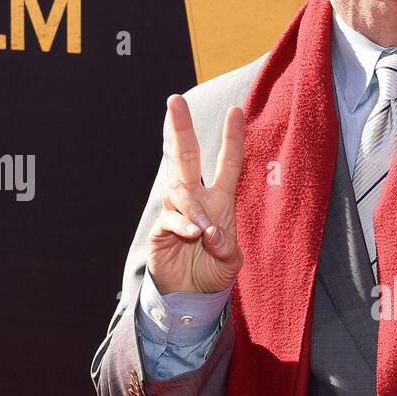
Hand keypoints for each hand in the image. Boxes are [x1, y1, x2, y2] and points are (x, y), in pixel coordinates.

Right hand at [147, 95, 244, 294]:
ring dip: (192, 209)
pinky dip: (181, 224)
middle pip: (186, 155)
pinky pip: (168, 217)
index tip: (236, 110)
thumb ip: (227, 247)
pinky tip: (192, 235)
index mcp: (220, 201)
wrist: (190, 295)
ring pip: (178, 190)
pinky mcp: (160, 228)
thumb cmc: (213, 272)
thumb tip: (212, 233)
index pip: (227, 163)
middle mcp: (196, 199)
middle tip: (174, 100)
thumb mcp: (231, 262)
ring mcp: (176, 211)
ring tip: (202, 233)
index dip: (232, 138)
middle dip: (181, 127)